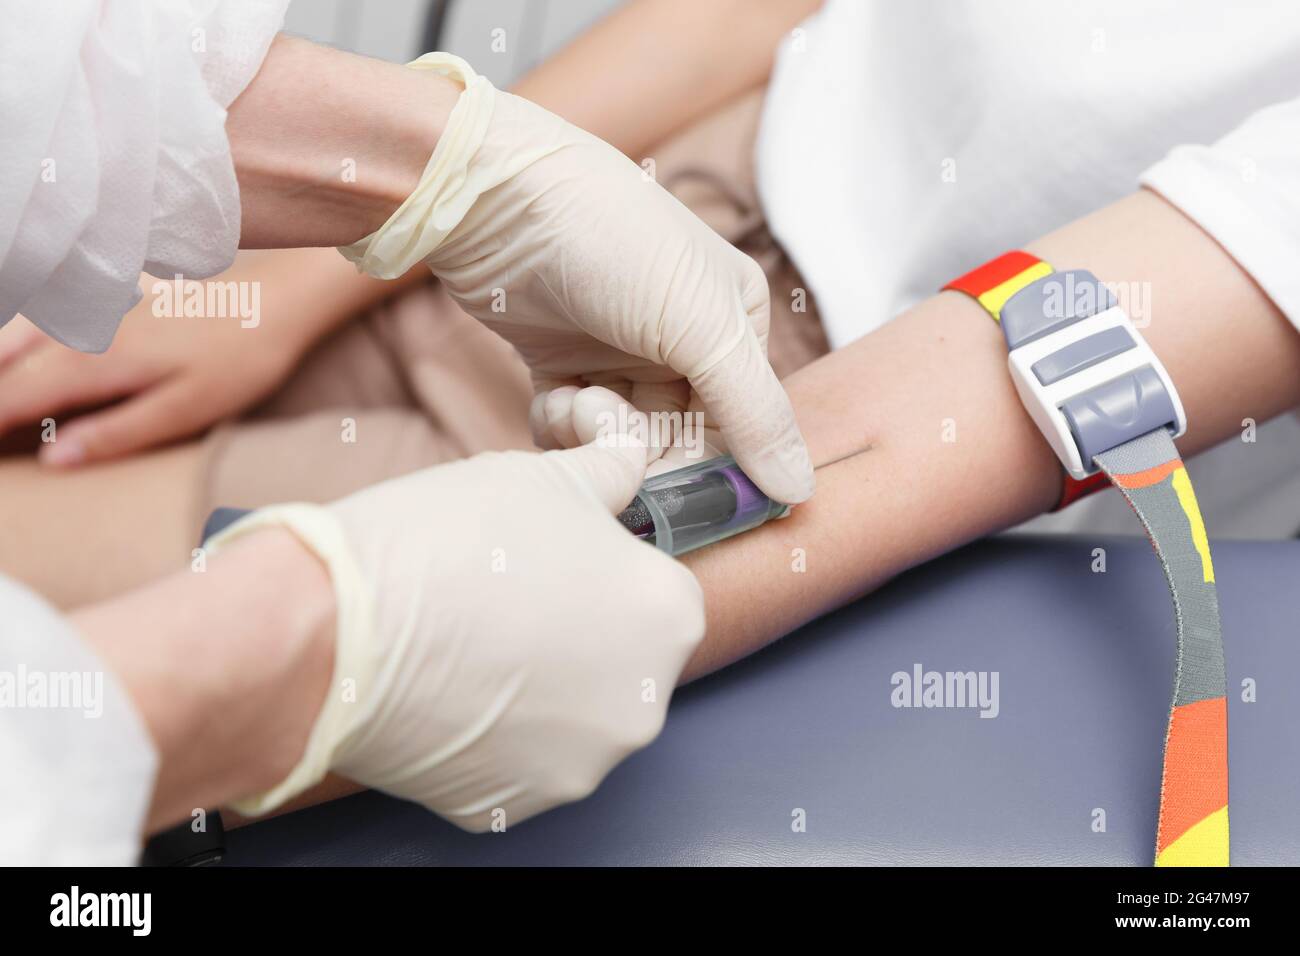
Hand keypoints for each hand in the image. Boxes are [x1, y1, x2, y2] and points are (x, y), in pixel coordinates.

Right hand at [0, 262, 325, 465]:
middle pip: (7, 364)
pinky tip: (21, 344)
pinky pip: (48, 310)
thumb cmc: (240, 360)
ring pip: (19, 332)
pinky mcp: (115, 295)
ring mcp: (98, 307)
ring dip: (2, 361)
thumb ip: (117, 434)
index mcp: (96, 364)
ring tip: (2, 392)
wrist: (279, 296)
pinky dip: (23, 332)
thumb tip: (54, 459)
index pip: (13, 396)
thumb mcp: (186, 411)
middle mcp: (85, 329)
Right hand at [206, 435, 704, 831]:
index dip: (599, 563)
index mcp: (669, 617)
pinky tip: (449, 689)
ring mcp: (582, 765)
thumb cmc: (448, 541)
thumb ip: (610, 470)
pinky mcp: (515, 804)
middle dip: (576, 627)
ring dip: (538, 683)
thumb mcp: (545, 474)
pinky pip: (518, 757)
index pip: (651, 584)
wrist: (335, 628)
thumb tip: (624, 455)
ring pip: (572, 712)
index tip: (551, 556)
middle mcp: (644, 704)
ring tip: (472, 638)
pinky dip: (492, 730)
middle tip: (506, 595)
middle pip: (620, 655)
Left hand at [342, 54, 813, 505]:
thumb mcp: (702, 325)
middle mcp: (683, 341)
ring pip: (625, 439)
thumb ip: (755, 413)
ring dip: (598, 436)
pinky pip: (576, 430)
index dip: (710, 465)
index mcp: (734, 321)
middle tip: (612, 436)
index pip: (741, 423)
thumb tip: (800, 488)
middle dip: (645, 448)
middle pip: (680, 438)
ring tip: (576, 401)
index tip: (676, 495)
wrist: (495, 197)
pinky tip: (551, 400)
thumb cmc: (613, 241)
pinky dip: (562, 429)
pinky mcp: (565, 364)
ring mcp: (621, 353)